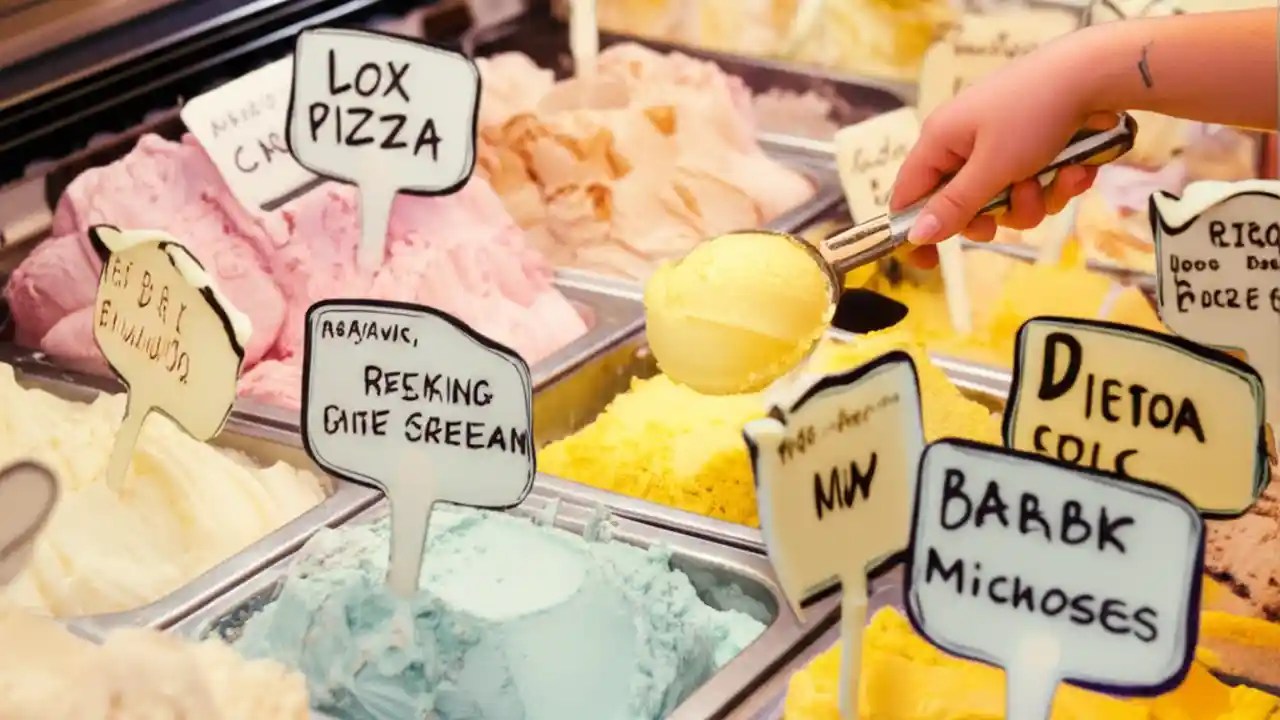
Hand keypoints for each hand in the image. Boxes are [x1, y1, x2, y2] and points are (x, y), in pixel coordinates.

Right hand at [891, 36, 1108, 267]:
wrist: (1096, 74)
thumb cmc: (1033, 115)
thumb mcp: (992, 167)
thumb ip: (954, 206)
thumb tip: (914, 236)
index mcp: (939, 140)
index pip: (908, 195)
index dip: (915, 229)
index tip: (931, 262)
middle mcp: (963, 144)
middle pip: (962, 205)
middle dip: (996, 213)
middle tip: (1014, 207)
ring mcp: (999, 145)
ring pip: (1004, 201)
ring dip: (1034, 200)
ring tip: (1057, 176)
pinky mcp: (1031, 146)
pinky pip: (1033, 186)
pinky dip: (1055, 184)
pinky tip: (1075, 168)